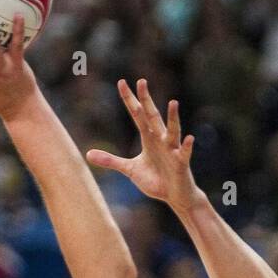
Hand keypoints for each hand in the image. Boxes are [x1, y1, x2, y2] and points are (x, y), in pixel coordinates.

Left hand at [86, 79, 198, 212]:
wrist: (175, 196)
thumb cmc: (156, 180)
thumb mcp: (130, 169)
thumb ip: (111, 160)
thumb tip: (88, 154)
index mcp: (148, 138)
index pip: (137, 115)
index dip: (129, 99)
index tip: (121, 82)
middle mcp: (160, 140)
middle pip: (152, 116)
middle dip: (146, 100)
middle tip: (141, 81)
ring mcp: (172, 150)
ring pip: (172, 130)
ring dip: (173, 117)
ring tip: (173, 103)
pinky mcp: (181, 163)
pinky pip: (184, 153)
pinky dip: (186, 146)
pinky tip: (189, 138)